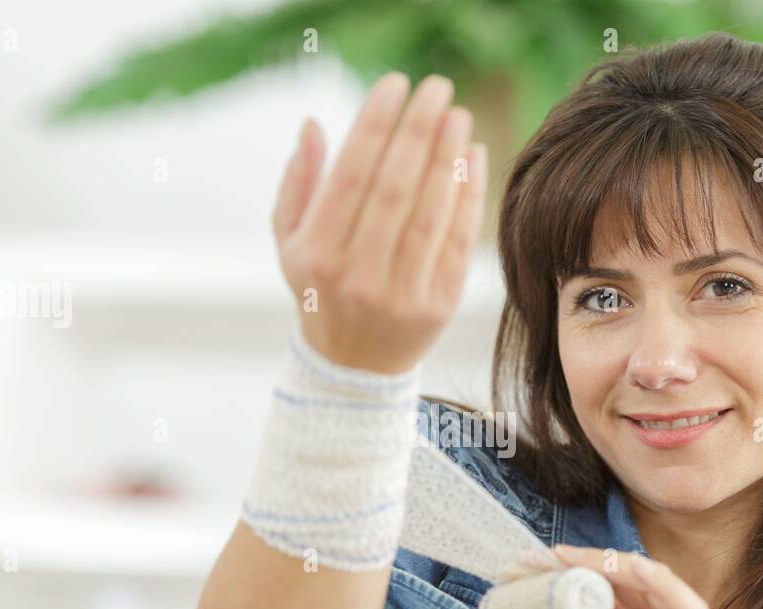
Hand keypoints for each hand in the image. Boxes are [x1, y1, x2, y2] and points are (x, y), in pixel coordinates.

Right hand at [270, 71, 487, 374]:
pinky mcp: (439, 306)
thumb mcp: (290, 244)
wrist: (354, 369)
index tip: (395, 85)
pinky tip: (473, 156)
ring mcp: (401, 294)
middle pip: (395, 189)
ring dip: (448, 157)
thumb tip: (315, 123)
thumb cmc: (320, 291)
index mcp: (317, 254)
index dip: (375, 126)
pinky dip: (468, 195)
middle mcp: (358, 275)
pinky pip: (457, 241)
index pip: (350, 176)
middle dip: (418, 130)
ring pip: (430, 213)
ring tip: (458, 114)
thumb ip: (298, 183)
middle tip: (437, 88)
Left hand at [507, 544, 748, 608]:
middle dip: (584, 563)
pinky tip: (633, 571)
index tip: (529, 565)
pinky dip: (661, 586)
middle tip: (542, 556)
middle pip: (625, 580)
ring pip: (654, 583)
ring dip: (614, 566)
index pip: (604, 589)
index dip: (570, 574)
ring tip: (575, 558)